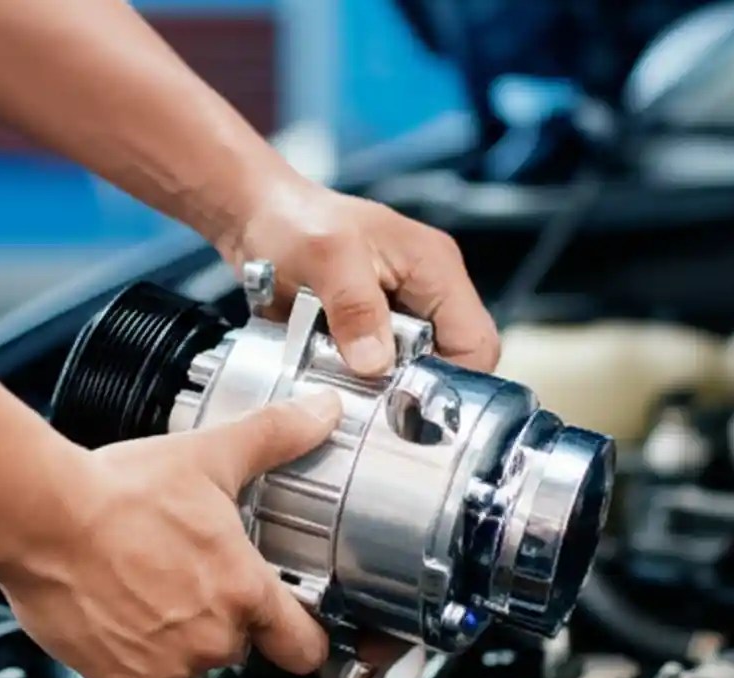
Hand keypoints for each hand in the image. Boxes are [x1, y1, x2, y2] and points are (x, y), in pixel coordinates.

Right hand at [0, 390, 343, 677]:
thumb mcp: (209, 456)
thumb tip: (322, 411)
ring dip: (180, 628)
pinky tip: (121, 600)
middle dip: (224, 612)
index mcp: (244, 591)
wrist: (41, 518)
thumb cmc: (119, 492)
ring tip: (151, 577)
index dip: (305, 633)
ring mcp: (165, 665)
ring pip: (191, 656)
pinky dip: (136, 645)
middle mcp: (211, 639)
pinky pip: (144, 672)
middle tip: (193, 569)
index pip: (304, 646)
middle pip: (241, 642)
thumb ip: (276, 436)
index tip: (296, 619)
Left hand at [216, 177, 499, 375]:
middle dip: (414, 388)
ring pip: (413, 373)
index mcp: (436, 269)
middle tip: (371, 403)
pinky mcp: (370, 331)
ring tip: (346, 391)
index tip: (410, 404)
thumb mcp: (325, 255)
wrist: (256, 217)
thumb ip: (355, 306)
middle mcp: (427, 294)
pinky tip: (331, 382)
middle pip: (449, 364)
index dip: (454, 381)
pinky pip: (379, 371)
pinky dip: (358, 383)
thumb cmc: (294, 220)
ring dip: (382, 389)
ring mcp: (400, 314)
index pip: (477, 343)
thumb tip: (376, 364)